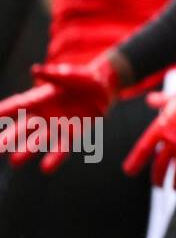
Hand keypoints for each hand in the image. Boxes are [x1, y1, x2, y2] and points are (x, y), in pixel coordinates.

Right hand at [0, 57, 118, 171]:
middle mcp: (45, 114)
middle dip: (9, 138)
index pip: (17, 105)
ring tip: (15, 162)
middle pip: (23, 128)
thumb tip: (35, 70)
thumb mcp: (68, 74)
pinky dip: (56, 156)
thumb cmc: (82, 78)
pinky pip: (64, 146)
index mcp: (39, 98)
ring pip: (40, 140)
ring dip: (28, 150)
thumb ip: (52, 74)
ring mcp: (58, 125)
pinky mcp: (74, 132)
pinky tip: (46, 168)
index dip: (3, 112)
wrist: (104, 86)